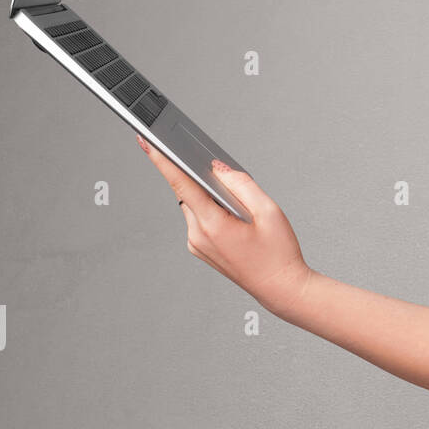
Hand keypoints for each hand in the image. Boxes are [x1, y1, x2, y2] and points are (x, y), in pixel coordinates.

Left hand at [138, 134, 313, 315]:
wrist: (279, 287)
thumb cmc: (278, 252)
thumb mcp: (268, 211)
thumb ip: (241, 184)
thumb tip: (218, 168)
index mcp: (213, 225)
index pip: (182, 184)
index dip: (164, 161)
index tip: (148, 142)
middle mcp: (198, 236)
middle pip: (189, 193)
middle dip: (202, 178)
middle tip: (220, 172)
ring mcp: (197, 244)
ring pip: (195, 205)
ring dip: (210, 196)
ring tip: (239, 206)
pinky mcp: (200, 248)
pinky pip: (200, 218)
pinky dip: (212, 209)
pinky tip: (235, 217)